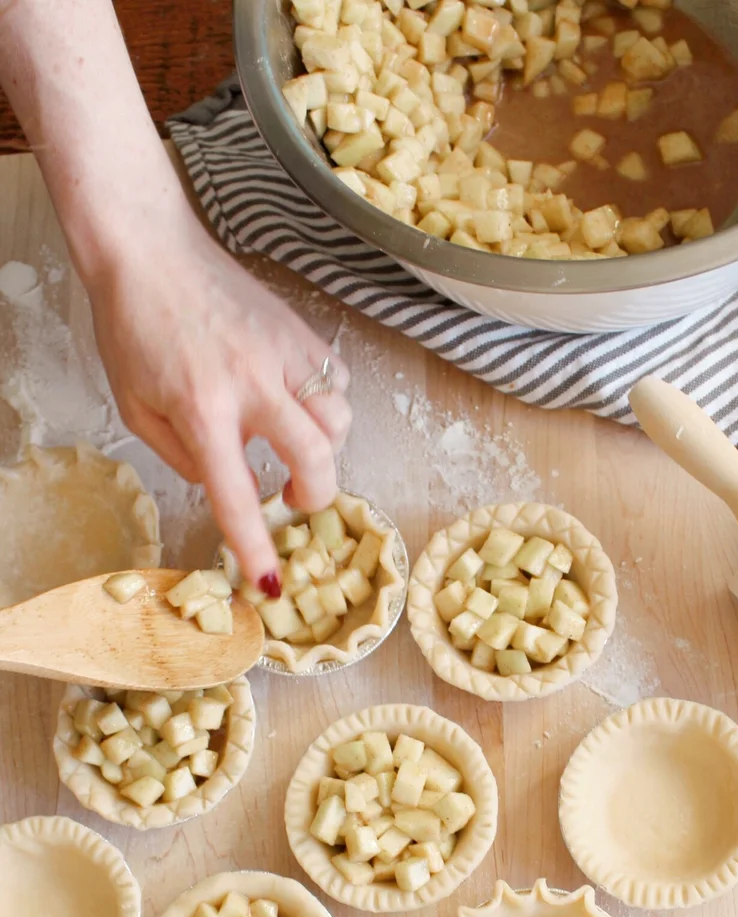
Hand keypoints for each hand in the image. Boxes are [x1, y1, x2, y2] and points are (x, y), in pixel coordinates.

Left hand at [85, 215, 350, 589]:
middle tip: (295, 500)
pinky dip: (327, 405)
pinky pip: (337, 383)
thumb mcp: (136, 408)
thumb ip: (185, 458)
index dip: (256, 547)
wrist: (148, 250)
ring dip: (327, 449)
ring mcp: (283, 352)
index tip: (272, 582)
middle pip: (318, 456)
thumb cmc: (133, 329)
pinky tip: (298, 404)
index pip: (236, 495)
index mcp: (202, 409)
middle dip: (317, 494)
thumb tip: (232, 483)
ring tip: (296, 448)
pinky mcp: (300, 331)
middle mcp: (252, 382)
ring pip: (340, 419)